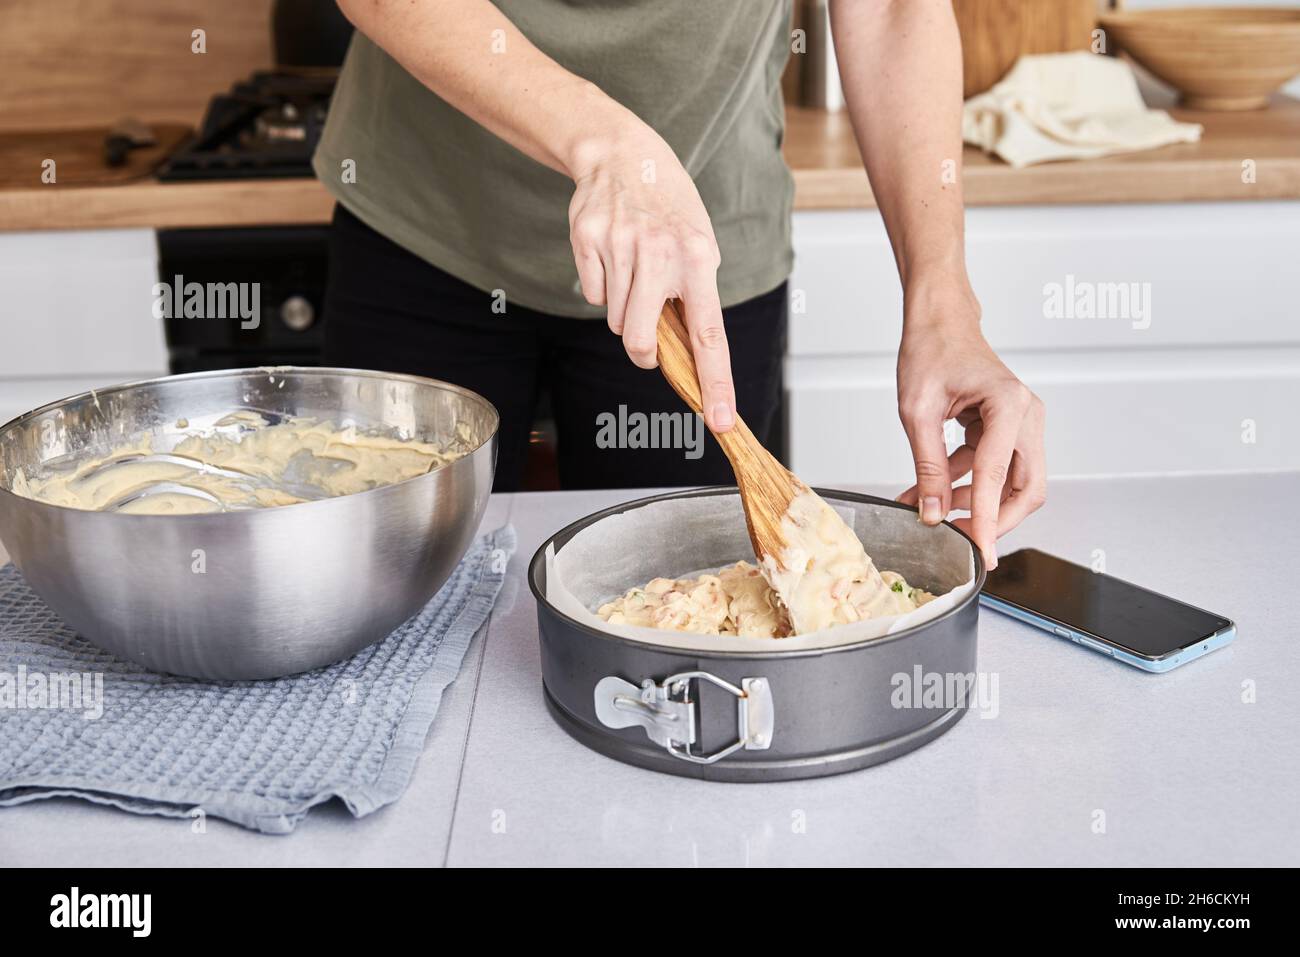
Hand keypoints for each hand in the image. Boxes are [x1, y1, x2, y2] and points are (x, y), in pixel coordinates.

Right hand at [567, 128, 735, 431]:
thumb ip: (694, 296)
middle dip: (643, 350)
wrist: (623, 154)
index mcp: (698, 259)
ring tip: (634, 271)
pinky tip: (612, 257)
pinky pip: (592, 295)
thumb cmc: (669, 209)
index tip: (720, 419)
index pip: (709, 334)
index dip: (715, 382)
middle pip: (641, 340)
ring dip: (625, 310)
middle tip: (649, 335)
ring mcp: (620, 246)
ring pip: (616, 320)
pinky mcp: (588, 240)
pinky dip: (602, 287)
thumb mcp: (698, 245)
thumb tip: (686, 356)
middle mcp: (660, 254)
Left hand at [895, 284, 1045, 569]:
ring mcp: (1021, 422)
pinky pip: (995, 469)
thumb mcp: (917, 413)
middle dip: (993, 519)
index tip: (980, 553)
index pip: (998, 477)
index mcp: (1009, 405)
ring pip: (1012, 483)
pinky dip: (967, 485)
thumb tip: (933, 513)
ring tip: (928, 509)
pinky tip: (932, 491)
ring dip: (973, 502)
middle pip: (1025, 488)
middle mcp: (1026, 414)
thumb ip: (927, 467)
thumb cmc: (931, 349)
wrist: (938, 321)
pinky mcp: (1008, 428)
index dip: (986, 521)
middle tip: (961, 541)